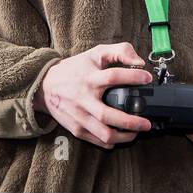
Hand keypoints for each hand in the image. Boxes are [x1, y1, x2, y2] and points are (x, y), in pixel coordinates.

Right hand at [34, 43, 153, 149]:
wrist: (46, 86)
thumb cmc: (75, 69)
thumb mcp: (96, 53)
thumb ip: (120, 51)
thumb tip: (139, 62)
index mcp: (90, 78)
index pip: (113, 76)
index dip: (133, 76)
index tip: (147, 78)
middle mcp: (84, 99)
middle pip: (108, 115)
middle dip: (131, 122)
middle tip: (146, 123)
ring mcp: (79, 116)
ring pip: (104, 134)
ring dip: (124, 136)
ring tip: (137, 132)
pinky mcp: (76, 128)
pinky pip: (97, 140)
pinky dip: (111, 141)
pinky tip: (121, 135)